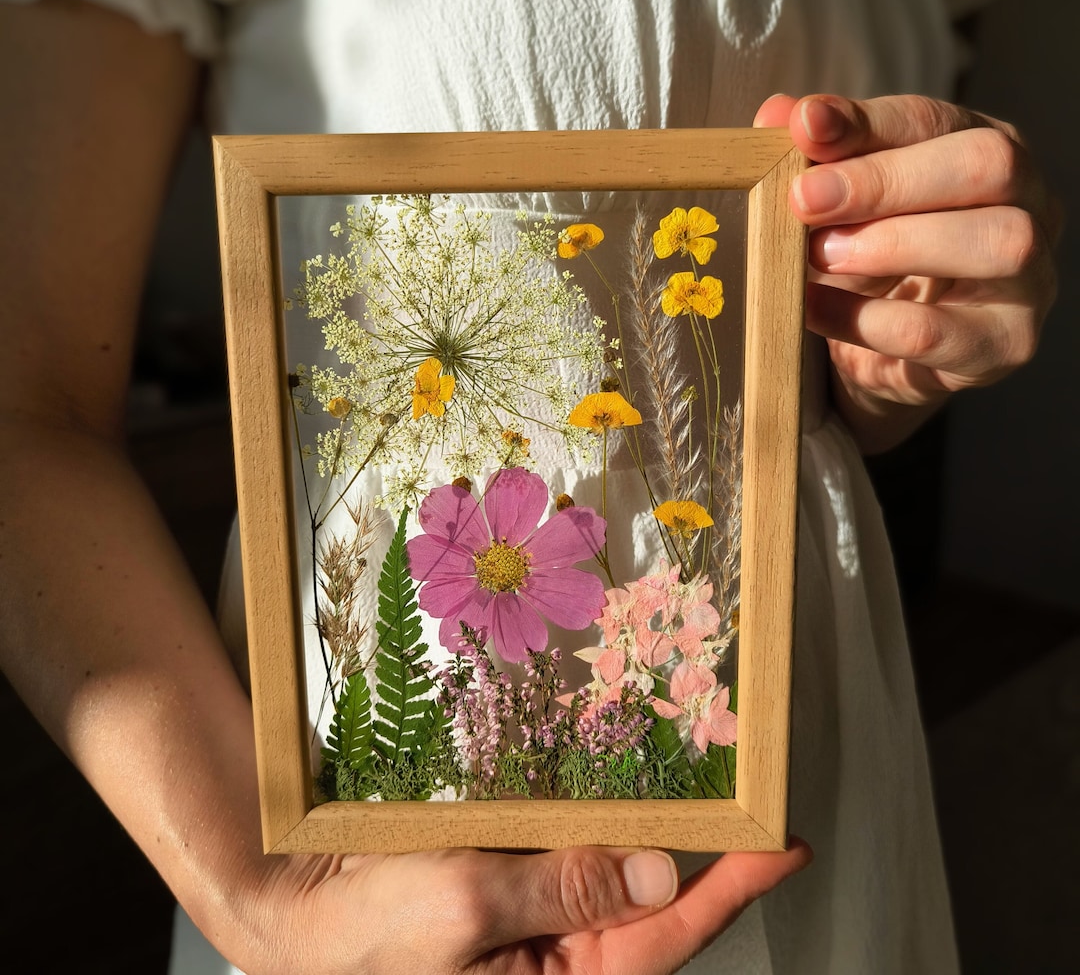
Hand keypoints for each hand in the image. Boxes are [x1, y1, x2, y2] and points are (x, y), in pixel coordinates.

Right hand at [234, 840, 811, 973]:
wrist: (289, 904)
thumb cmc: (363, 932)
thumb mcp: (467, 910)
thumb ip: (565, 891)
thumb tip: (661, 871)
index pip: (664, 940)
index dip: (730, 891)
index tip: (784, 846)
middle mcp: (553, 963)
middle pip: (647, 907)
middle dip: (696, 856)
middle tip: (743, 799)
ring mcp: (531, 925)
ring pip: (609, 876)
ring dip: (642, 833)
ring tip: (690, 787)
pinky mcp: (507, 888)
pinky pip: (564, 857)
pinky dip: (590, 824)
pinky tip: (608, 791)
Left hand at [754, 93, 1059, 452]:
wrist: (890, 355)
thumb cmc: (876, 263)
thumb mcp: (844, 205)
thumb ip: (816, 159)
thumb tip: (776, 114)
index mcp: (987, 148)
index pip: (935, 119)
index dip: (866, 122)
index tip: (804, 127)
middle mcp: (1028, 203)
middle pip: (986, 166)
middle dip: (885, 180)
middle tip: (805, 200)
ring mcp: (1029, 278)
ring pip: (996, 242)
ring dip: (895, 244)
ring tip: (820, 253)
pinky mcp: (1004, 345)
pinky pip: (941, 331)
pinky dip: (867, 319)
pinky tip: (813, 308)